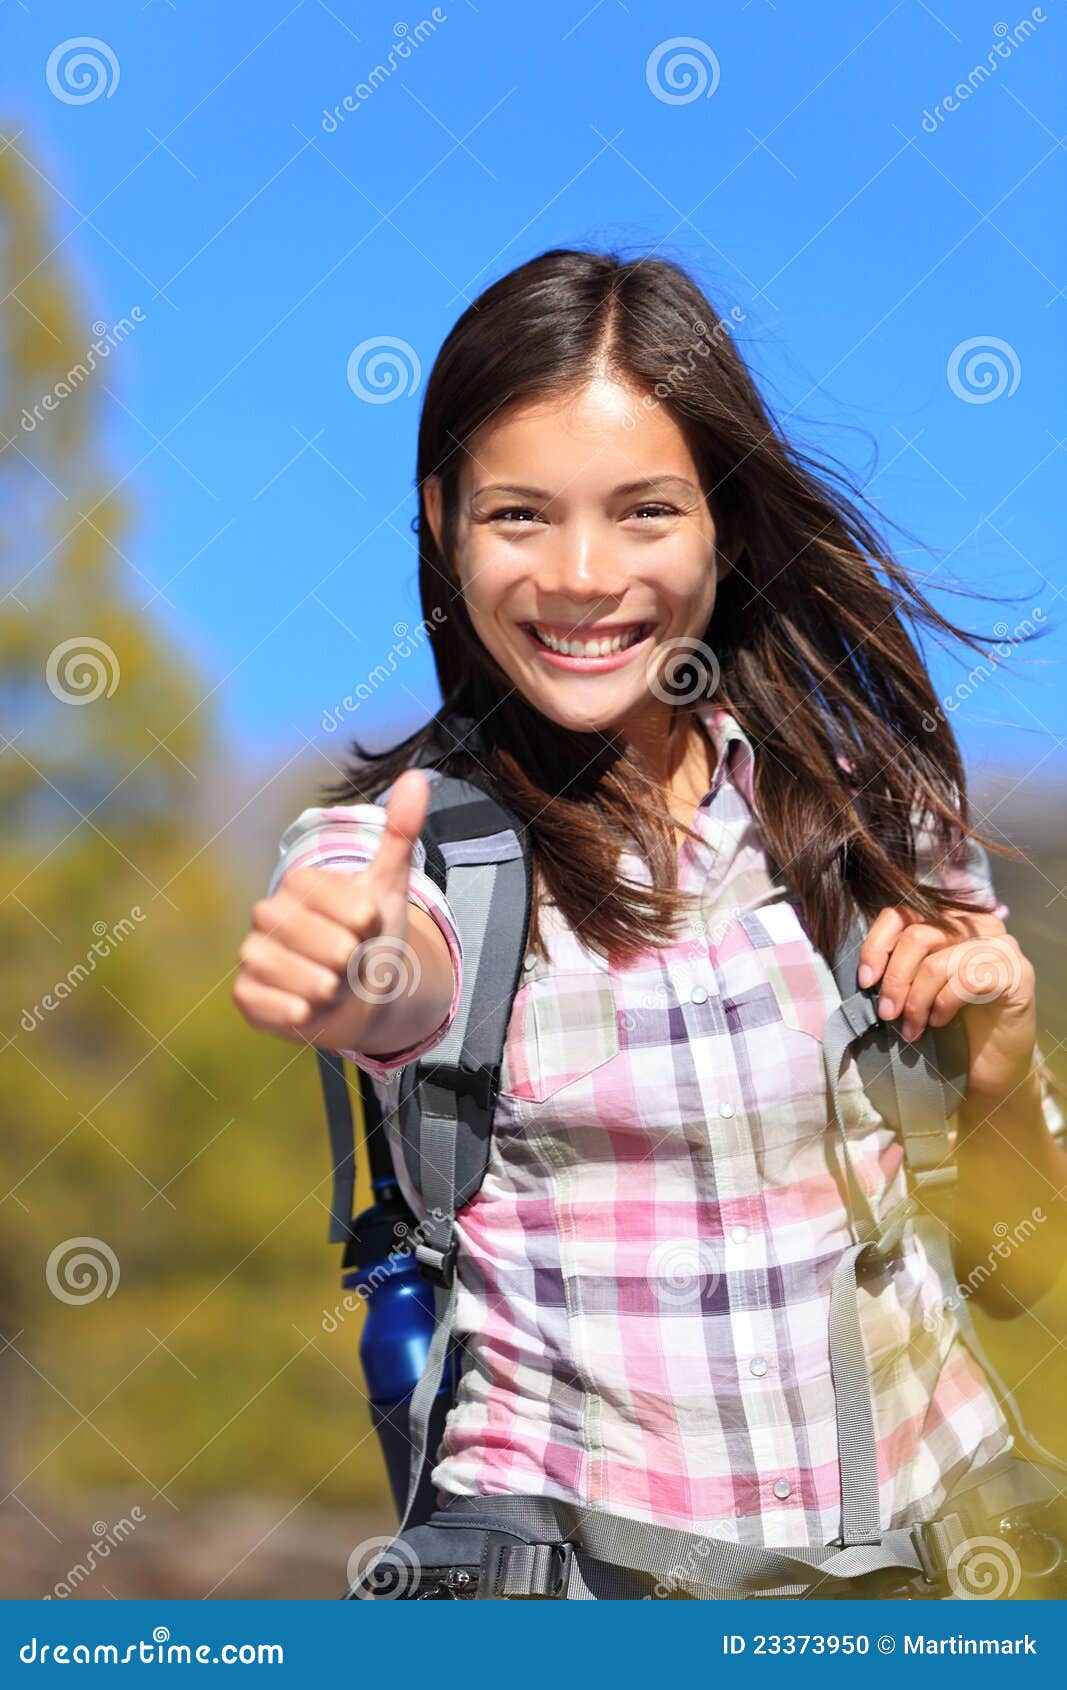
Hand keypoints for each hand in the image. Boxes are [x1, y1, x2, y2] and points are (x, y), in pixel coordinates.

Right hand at [233, 769, 430, 1048]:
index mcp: (299, 883)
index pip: (343, 901)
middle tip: (351, 961)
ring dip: (329, 988)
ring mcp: (253, 953)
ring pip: (296, 975)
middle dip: (351, 960)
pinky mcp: (246, 994)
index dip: (367, 921)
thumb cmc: (372, 936)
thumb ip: (400, 833)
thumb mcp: (389, 887)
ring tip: (334, 985)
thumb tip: (417, 776)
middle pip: (322, 942)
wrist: (361, 995)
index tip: (369, 925)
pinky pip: (264, 1003)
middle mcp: (267, 914)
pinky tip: (308, 1010)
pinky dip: (294, 1011)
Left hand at [858, 904, 1037, 1101]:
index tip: (865, 980)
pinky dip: (943, 1005)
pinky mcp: (1015, 971)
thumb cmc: (953, 1013)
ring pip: (936, 964)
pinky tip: (939, 1022)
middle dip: (894, 980)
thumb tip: (867, 970)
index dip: (877, 945)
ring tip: (911, 1028)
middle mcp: (978, 923)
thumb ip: (903, 962)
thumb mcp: (921, 981)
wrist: (994, 1054)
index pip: (902, 913)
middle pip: (917, 937)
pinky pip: (965, 982)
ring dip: (916, 1002)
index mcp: (951, 917)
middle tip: (887, 1013)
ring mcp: (1001, 944)